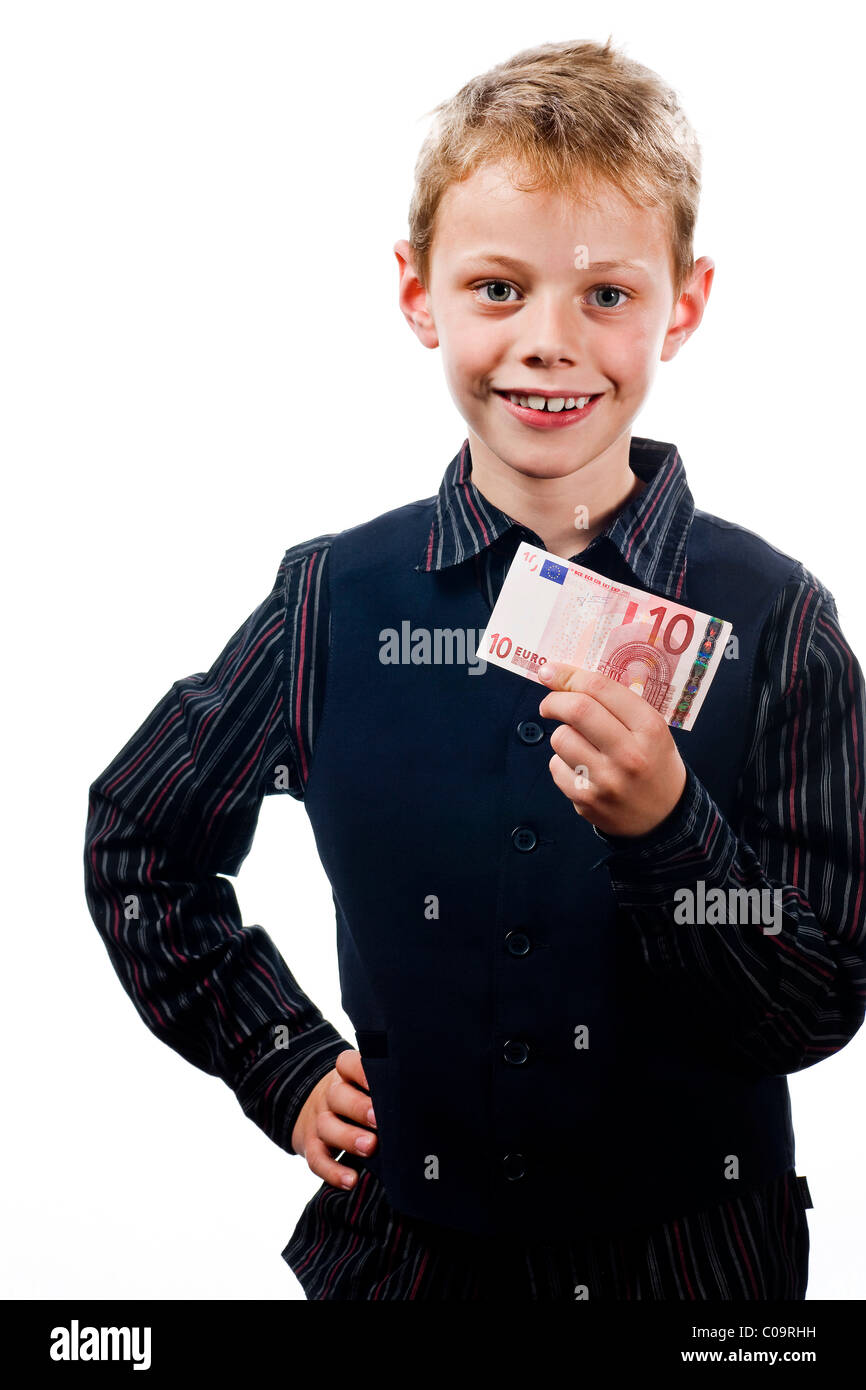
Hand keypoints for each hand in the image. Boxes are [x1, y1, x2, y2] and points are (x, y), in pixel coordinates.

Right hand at [290, 1048, 377, 1188]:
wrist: (313, 1108)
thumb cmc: (355, 1097)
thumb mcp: (364, 1084)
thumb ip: (386, 1089)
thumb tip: (423, 1099)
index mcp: (345, 1075)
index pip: (347, 1064)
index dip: (361, 1071)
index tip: (381, 1082)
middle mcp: (330, 1095)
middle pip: (338, 1096)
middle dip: (358, 1108)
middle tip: (378, 1120)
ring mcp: (319, 1121)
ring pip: (327, 1126)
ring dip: (348, 1138)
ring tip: (369, 1148)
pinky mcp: (311, 1146)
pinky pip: (317, 1159)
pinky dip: (333, 1171)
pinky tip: (351, 1180)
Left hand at [537, 661, 686, 836]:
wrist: (663, 817)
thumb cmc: (653, 763)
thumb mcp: (650, 729)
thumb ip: (615, 703)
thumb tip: (564, 677)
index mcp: (649, 728)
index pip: (601, 688)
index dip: (568, 675)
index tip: (550, 672)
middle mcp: (630, 754)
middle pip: (577, 710)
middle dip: (554, 700)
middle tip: (549, 704)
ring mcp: (607, 780)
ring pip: (561, 739)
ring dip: (562, 735)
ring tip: (579, 744)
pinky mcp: (587, 801)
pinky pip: (556, 767)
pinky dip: (563, 763)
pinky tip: (582, 769)